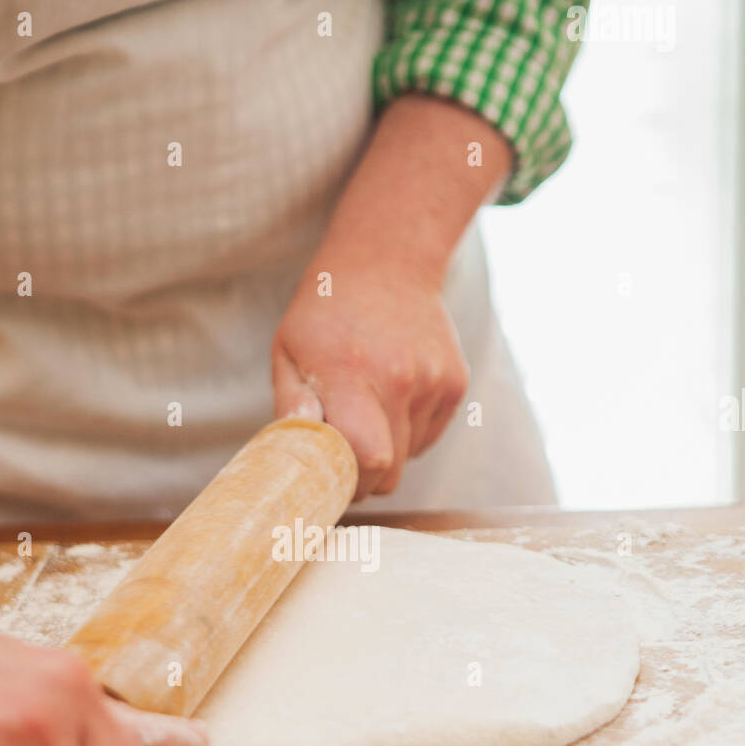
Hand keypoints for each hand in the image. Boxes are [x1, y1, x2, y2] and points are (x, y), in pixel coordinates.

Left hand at [273, 259, 467, 498]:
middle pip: (391, 470)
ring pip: (408, 456)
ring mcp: (434, 380)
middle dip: (364, 478)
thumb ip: (290, 407)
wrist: (386, 263)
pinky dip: (408, 432)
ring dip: (386, 450)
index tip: (331, 481)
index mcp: (353, 374)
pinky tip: (392, 397)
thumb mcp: (288, 351)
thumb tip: (296, 456)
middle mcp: (401, 378)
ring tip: (367, 409)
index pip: (368, 458)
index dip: (349, 482)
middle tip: (343, 457)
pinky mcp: (456, 383)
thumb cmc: (326, 313)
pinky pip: (427, 437)